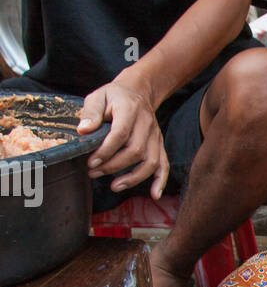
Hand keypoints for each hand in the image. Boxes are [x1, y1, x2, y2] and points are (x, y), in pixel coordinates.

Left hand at [78, 79, 169, 199]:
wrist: (138, 92)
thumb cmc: (114, 97)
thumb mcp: (98, 97)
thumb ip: (91, 112)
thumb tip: (83, 130)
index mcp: (130, 109)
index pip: (120, 134)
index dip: (106, 151)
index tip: (91, 162)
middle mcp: (146, 123)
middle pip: (135, 151)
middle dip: (113, 166)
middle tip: (94, 173)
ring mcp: (155, 136)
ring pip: (150, 161)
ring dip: (133, 177)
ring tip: (114, 186)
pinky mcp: (159, 145)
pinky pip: (164, 164)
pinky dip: (160, 181)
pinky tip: (154, 194)